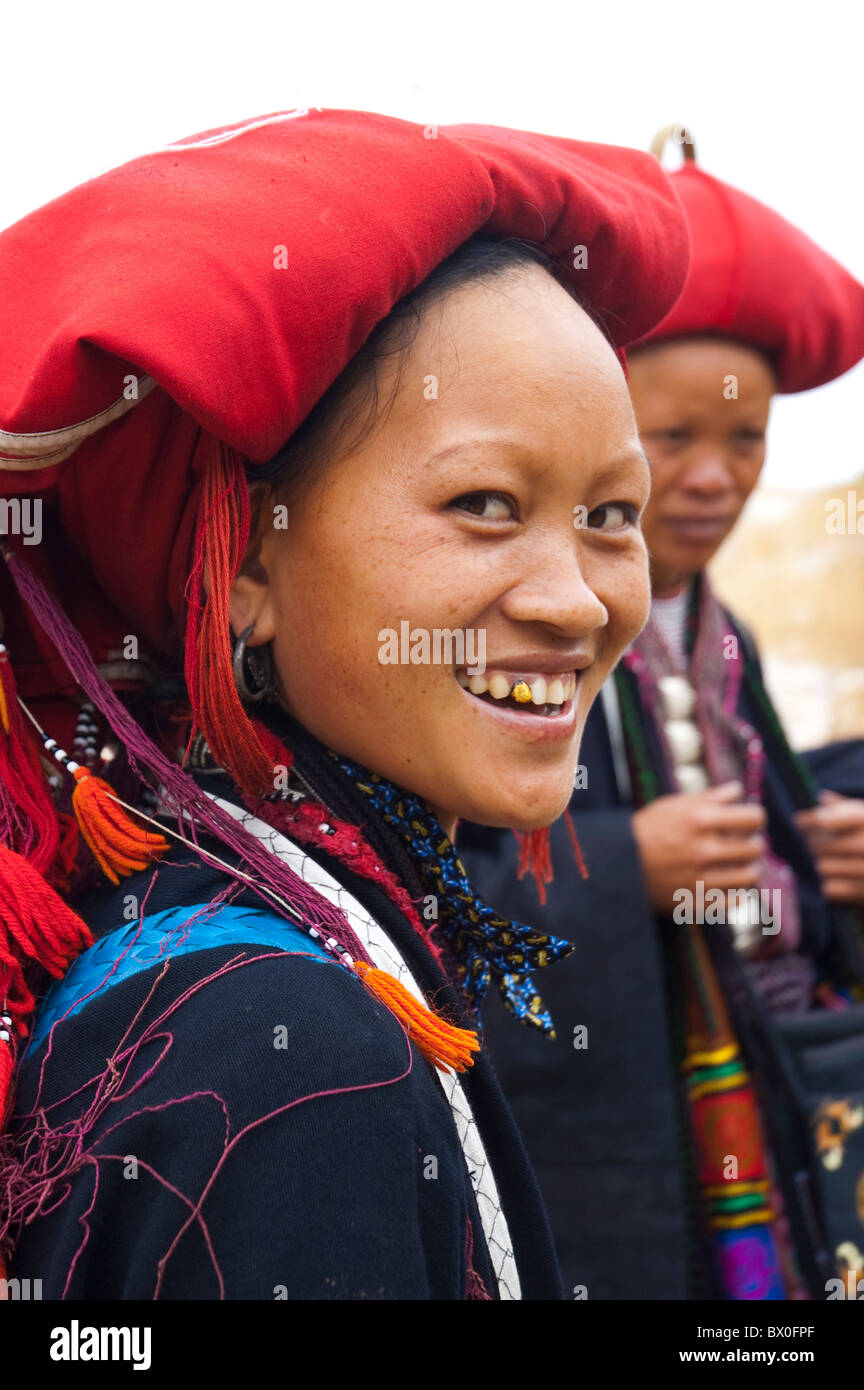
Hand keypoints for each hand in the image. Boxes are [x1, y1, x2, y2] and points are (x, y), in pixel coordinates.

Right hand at [632, 781, 766, 914]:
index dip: (756, 818)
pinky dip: (737, 893)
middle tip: (745, 843)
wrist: (617, 864)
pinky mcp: (697, 902)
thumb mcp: (673, 804)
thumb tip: (738, 789)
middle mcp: (705, 850)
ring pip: (750, 876)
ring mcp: (702, 879)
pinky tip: (728, 884)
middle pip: (756, 848)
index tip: (750, 821)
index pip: (754, 818)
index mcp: (701, 820)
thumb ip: (709, 796)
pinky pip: (734, 901)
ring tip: (740, 866)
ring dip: (749, 869)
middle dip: (754, 842)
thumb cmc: (646, 830)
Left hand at [796, 791, 863, 904]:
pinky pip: (830, 888)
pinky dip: (832, 884)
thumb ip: (847, 807)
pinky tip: (840, 878)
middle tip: (815, 842)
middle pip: (818, 843)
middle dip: (814, 841)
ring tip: (831, 860)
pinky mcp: (863, 892)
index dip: (807, 820)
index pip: (823, 820)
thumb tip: (822, 797)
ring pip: (822, 866)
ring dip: (822, 863)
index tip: (799, 822)